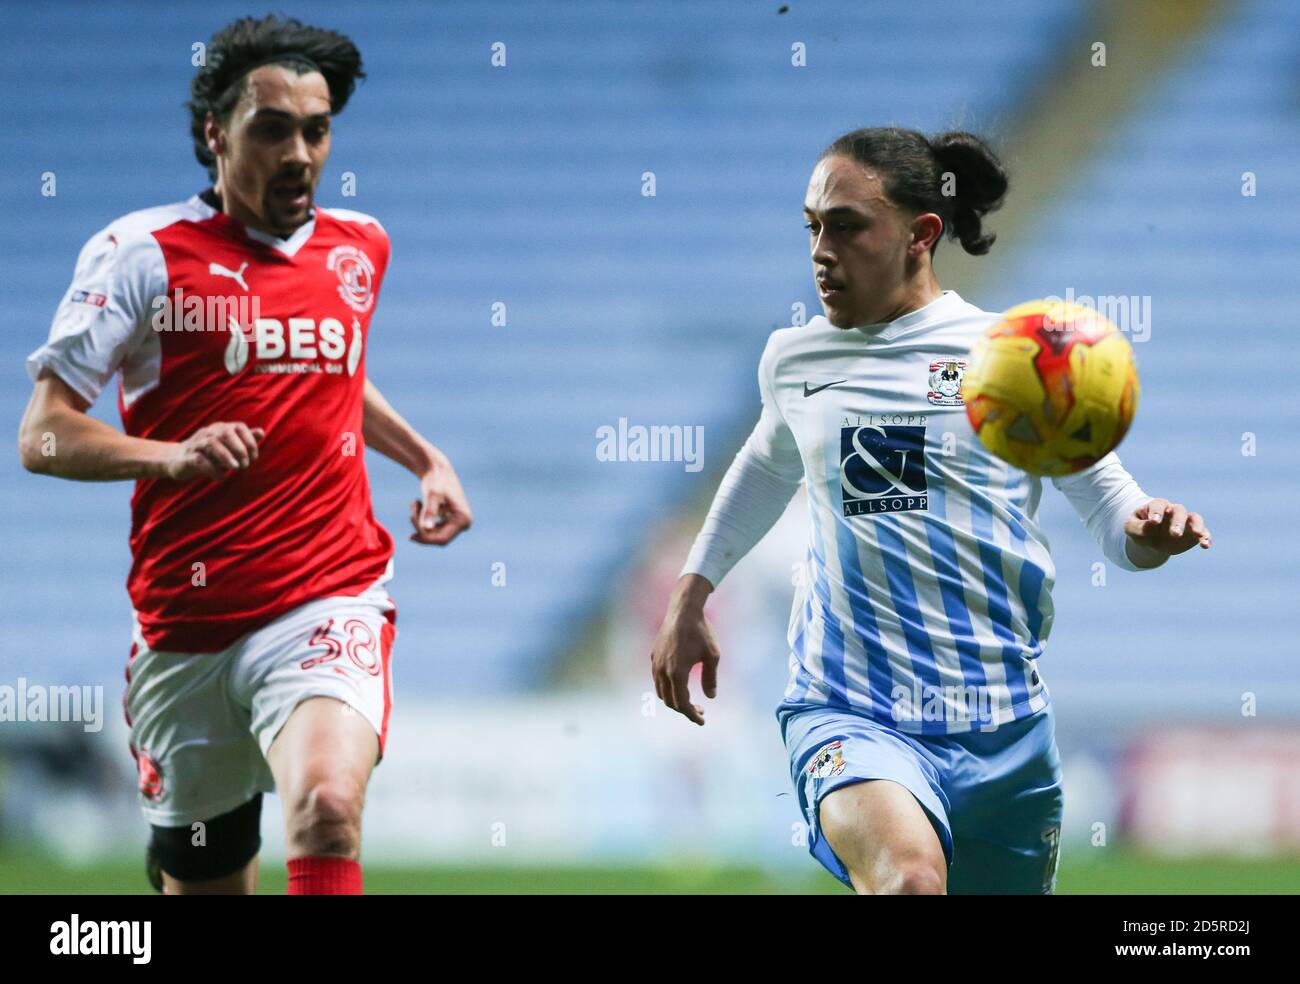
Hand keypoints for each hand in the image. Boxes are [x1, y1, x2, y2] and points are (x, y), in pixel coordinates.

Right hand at [163, 422, 262, 480]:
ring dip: (227, 457)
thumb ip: (243, 440)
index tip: (254, 457)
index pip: (238, 427)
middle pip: (226, 433)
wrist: (177, 461)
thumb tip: (261, 432)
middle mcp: (208, 433)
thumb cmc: (208, 454)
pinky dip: (213, 469)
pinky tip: (222, 478)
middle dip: (239, 449)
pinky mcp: (187, 458)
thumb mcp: (227, 447)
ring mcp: (196, 444)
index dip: (249, 441)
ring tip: (236, 469)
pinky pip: (200, 460)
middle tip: (246, 465)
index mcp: (219, 429)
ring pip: (212, 444)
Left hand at [409, 449, 471, 545]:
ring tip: (415, 502)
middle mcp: (463, 523)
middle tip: (412, 510)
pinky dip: (421, 518)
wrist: (437, 468)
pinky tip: (417, 503)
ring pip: (433, 533)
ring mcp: (457, 523)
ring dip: (419, 521)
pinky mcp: (449, 520)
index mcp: (463, 519)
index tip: (411, 532)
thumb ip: (429, 512)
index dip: (425, 538)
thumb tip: (427, 529)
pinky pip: (432, 528)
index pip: (442, 539)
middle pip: (437, 537)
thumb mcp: (432, 495)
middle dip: (421, 527)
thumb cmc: (436, 479)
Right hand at [650, 575, 719, 725]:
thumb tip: (710, 697)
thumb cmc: (701, 632)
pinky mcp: (654, 656)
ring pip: (661, 692)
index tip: (702, 720)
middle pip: (670, 701)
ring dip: (674, 700)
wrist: (683, 610)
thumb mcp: (712, 655)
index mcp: (677, 673)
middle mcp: (663, 671)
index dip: (692, 715)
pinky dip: (667, 688)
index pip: (682, 704)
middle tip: (700, 710)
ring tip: (690, 700)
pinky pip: (657, 680)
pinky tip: (680, 684)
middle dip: (685, 709)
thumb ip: (710, 678)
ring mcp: (656, 664)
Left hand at [1123, 497, 1211, 556]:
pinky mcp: (1193, 533)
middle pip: (1179, 510)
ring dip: (1197, 526)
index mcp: (1157, 506)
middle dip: (1178, 522)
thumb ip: (1137, 527)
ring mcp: (1185, 521)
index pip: (1158, 504)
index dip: (1157, 511)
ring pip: (1195, 518)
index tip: (1153, 521)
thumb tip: (1150, 527)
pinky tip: (1205, 545)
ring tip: (1198, 535)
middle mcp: (1173, 511)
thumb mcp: (1131, 528)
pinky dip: (1205, 537)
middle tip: (1174, 534)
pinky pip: (1202, 533)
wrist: (1150, 540)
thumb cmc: (1140, 530)